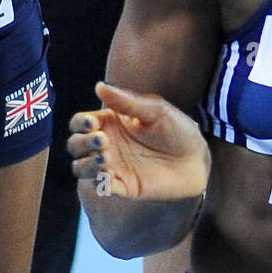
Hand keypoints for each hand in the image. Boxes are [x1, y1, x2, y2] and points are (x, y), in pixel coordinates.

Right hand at [68, 81, 209, 200]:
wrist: (196, 160)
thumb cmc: (177, 129)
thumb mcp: (154, 111)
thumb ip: (126, 101)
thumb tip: (99, 86)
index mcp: (111, 123)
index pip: (80, 122)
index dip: (80, 122)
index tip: (92, 122)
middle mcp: (107, 144)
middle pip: (75, 145)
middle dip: (82, 142)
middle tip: (102, 141)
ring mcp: (113, 166)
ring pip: (80, 168)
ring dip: (86, 163)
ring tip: (105, 157)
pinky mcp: (122, 186)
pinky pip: (99, 187)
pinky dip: (98, 181)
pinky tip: (108, 174)